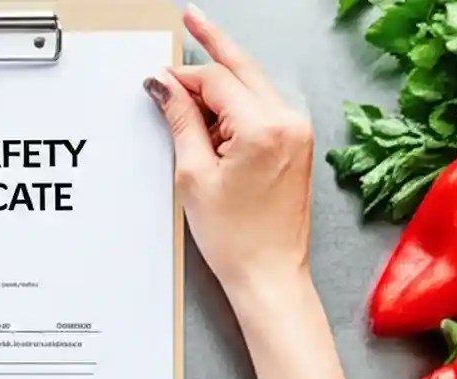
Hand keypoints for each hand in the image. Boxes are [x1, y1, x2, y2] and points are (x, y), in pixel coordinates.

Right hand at [145, 6, 313, 303]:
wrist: (270, 276)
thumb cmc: (238, 240)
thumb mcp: (194, 175)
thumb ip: (181, 121)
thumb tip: (166, 87)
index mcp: (263, 127)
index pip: (216, 80)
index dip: (182, 76)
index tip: (157, 79)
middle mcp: (288, 122)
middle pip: (242, 68)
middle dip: (212, 47)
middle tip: (190, 18)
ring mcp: (298, 132)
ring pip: (253, 86)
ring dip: (222, 82)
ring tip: (188, 90)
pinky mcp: (298, 145)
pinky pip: (263, 108)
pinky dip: (237, 105)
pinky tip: (213, 116)